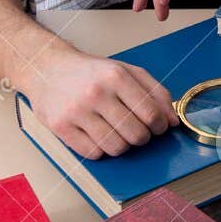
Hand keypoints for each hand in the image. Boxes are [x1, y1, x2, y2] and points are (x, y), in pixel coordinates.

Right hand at [24, 45, 178, 158]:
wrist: (47, 68)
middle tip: (136, 130)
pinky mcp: (61, 127)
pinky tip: (98, 135)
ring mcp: (76, 111)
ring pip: (116, 147)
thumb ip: (155, 92)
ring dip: (122, 145)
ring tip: (115, 131)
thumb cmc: (91, 72)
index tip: (157, 127)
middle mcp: (96, 93)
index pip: (151, 114)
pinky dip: (101, 150)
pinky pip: (93, 153)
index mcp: (116, 76)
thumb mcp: (127, 71)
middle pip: (136, 135)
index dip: (160, 126)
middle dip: (142, 137)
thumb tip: (173, 121)